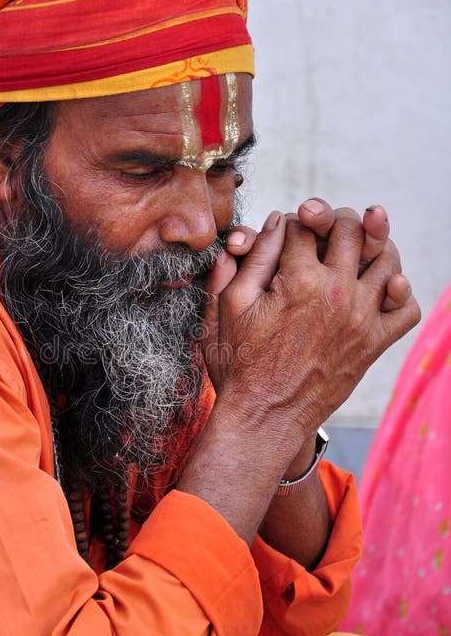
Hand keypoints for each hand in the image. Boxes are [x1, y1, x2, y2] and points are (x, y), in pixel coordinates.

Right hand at [204, 202, 419, 439]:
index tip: (284, 235)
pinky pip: (406, 307)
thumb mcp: (229, 305)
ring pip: (386, 258)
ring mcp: (361, 318)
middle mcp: (337, 294)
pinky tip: (377, 287)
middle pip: (350, 228)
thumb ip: (252, 257)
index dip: (291, 222)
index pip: (304, 225)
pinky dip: (399, 291)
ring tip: (352, 250)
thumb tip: (277, 221)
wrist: (264, 416)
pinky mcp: (374, 343)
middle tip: (320, 229)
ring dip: (371, 245)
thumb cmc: (239, 362)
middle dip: (332, 220)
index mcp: (298, 280)